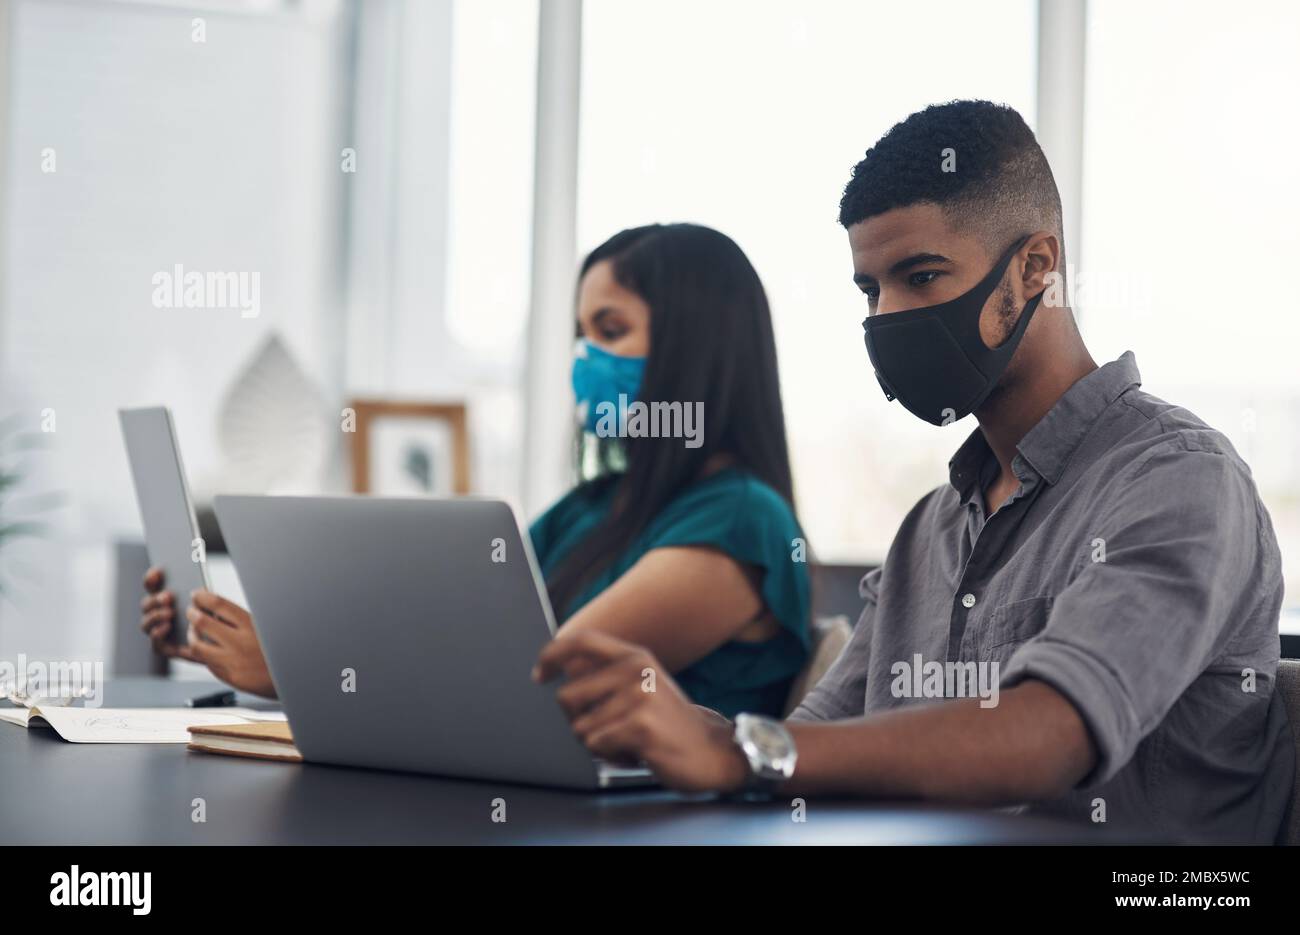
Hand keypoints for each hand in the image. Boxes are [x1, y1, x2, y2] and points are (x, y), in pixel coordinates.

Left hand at [139, 568, 275, 697]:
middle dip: (192, 614)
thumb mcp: (264, 627)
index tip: (197, 595)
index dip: (202, 596)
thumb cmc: (281, 650)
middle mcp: (239, 642)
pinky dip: (204, 655)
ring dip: (192, 636)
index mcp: (250, 625)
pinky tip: (209, 651)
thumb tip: (216, 611)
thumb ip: (240, 621)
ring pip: (197, 646)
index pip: (218, 604)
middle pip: (201, 622)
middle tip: (191, 611)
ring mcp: (232, 661)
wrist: (294, 676)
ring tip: (195, 633)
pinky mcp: (229, 677)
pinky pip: (207, 663)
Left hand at [534, 630, 747, 793]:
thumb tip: (559, 670)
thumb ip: (607, 673)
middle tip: (607, 728)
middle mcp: (636, 670)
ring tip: (628, 740)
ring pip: (580, 728)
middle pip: (567, 696)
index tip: (539, 675)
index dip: (552, 655)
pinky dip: (610, 757)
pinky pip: (596, 746)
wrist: (713, 751)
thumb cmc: (668, 722)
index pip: (581, 641)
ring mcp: (639, 697)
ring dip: (598, 743)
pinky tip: (635, 753)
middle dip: (577, 721)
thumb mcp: (642, 685)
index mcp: (635, 656)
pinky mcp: (640, 726)